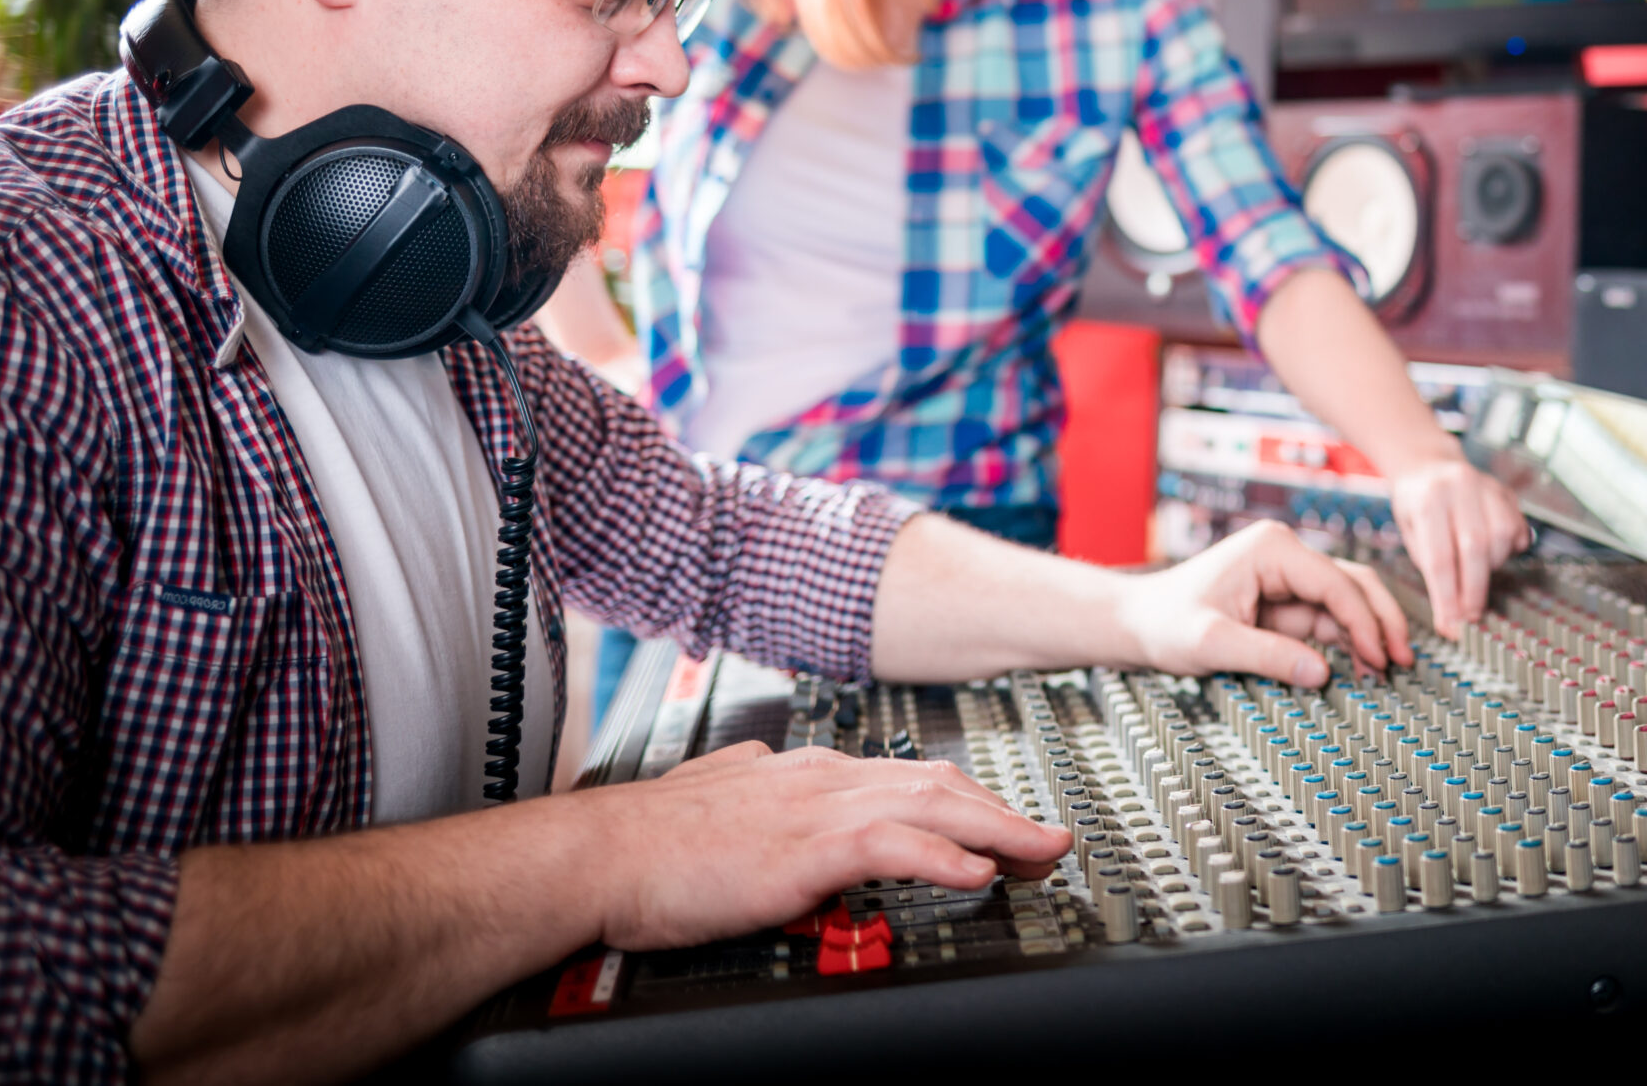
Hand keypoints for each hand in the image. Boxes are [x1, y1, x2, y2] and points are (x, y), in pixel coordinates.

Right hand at [585, 742, 1069, 949]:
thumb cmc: (644, 846)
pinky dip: (942, 854)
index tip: (1008, 824)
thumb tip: (775, 797)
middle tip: (1052, 842)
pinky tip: (978, 872)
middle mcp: (819, 779)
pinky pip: (889, 844)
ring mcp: (812, 810)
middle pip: (937, 783)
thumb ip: (760, 797)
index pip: (907, 776)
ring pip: (929, 804)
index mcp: (803, 773)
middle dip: (1004, 811)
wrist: (594, 858)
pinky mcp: (798, 849)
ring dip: (997, 830)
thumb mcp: (720, 804)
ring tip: (1042, 854)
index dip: (969, 799)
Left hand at [1117, 518, 1413, 685]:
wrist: (1136, 624)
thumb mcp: (1211, 643)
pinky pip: (1326, 619)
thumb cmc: (1164, 624)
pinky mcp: (1284, 601)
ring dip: (1368, 632)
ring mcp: (1287, 577)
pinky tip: (1361, 666)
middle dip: (1380, 620)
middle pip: (1353, 583)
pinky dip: (1347, 640)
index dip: (1364, 622)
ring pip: (1346, 601)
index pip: (1335, 583)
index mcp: (1272, 549)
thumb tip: (1322, 673)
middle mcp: (1285, 555)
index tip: (1379, 658)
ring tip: (1387, 669)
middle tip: (1402, 660)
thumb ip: (1267, 656)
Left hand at [1385, 451, 1528, 639]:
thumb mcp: (1409, 530)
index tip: (1450, 625)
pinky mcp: (1506, 491)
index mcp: (1428, 499)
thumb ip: (1431, 565)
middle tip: (1470, 617)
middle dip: (1474, 591)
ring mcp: (1487, 486)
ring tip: (1475, 572)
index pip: (1440, 558)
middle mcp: (1460, 487)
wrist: (1429, 464)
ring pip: (1501, 538)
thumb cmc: (1416, 503)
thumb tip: (1452, 612)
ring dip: (1491, 567)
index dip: (1447, 597)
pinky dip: (1510, 548)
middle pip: (1475, 549)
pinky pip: (1518, 528)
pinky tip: (1495, 551)